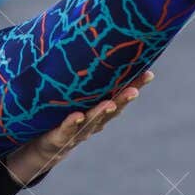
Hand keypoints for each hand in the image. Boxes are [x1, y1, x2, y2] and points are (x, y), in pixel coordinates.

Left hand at [1, 70, 152, 186]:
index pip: (119, 95)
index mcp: (100, 109)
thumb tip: (95, 48)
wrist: (45, 146)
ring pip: (92, 121)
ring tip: (110, 104)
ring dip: (101, 113)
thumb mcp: (77, 97)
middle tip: (135, 91)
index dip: (134, 86)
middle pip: (111, 110)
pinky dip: (73, 123)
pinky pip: (67, 130)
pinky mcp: (60, 137)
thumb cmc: (64, 115)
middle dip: (123, 101)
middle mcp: (94, 121)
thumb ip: (87, 81)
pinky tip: (78, 116)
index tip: (148, 74)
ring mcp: (78, 131)